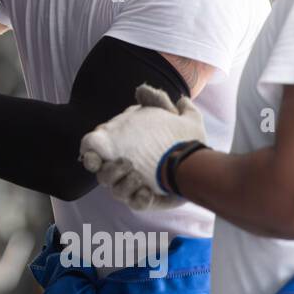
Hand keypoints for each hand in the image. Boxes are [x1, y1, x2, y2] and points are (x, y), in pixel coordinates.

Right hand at [79, 85, 205, 210]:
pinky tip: (148, 192)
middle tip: (127, 164)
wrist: (204, 163)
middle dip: (110, 172)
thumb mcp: (175, 117)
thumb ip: (157, 101)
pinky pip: (135, 203)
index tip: (93, 158)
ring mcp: (134, 186)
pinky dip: (139, 198)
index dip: (90, 156)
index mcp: (122, 148)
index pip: (94, 153)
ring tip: (139, 177)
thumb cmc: (183, 139)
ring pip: (116, 191)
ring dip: (123, 184)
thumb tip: (141, 89)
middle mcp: (124, 168)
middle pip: (102, 175)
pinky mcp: (147, 200)